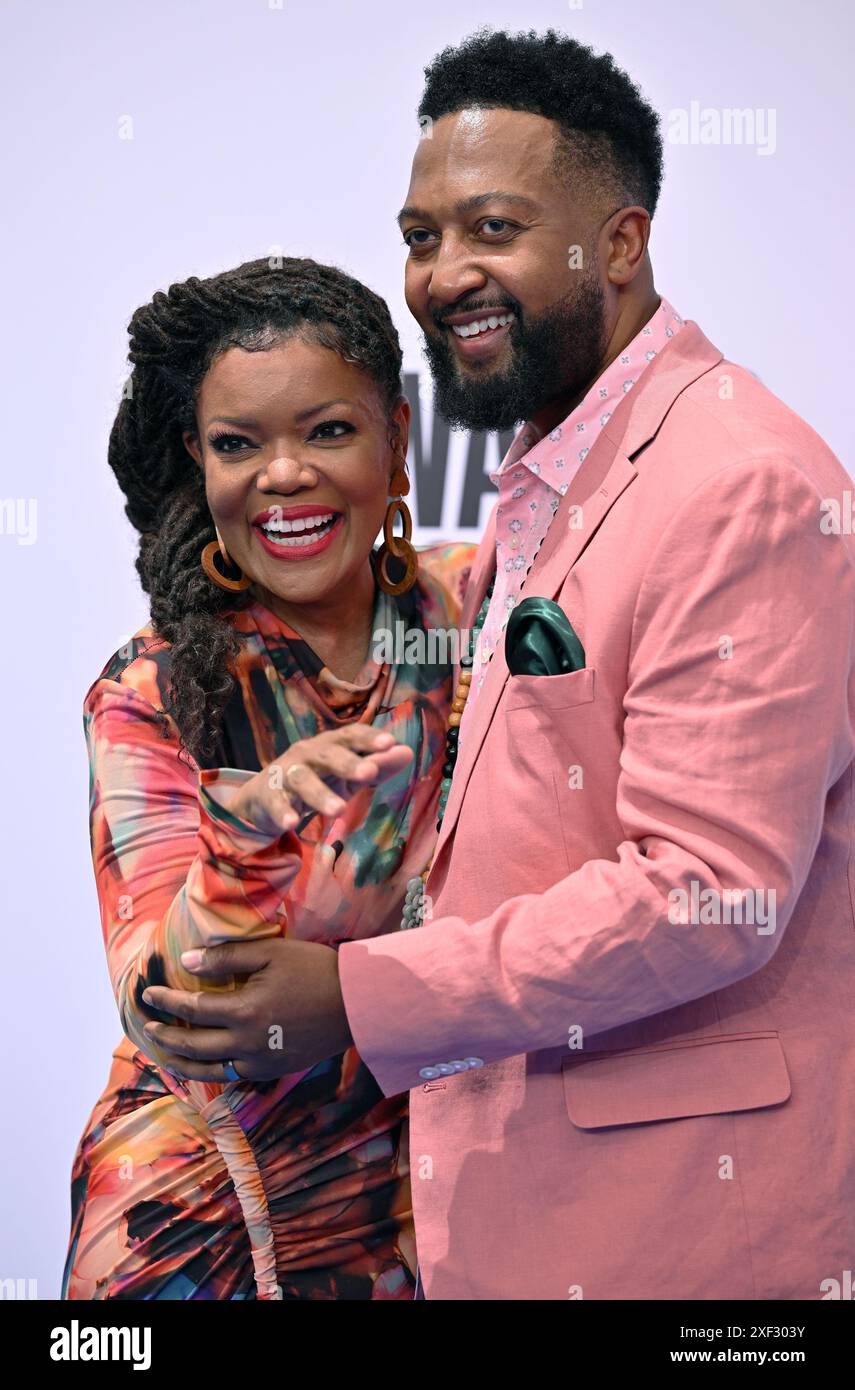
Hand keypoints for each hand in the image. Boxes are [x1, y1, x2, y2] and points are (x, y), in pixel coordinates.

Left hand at [141, 938, 353, 1082]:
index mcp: (244, 1012)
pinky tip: (204, 1065)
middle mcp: (246, 1044)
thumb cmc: (314, 970)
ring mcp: (260, 1062)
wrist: (357, 1004)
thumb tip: (188, 961)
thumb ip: (227, 958)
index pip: (192, 1009)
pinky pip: (233, 1076)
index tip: (148, 994)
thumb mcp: (271, 953)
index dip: (166, 1002)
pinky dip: (212, 1073)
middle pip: (193, 1046)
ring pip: (209, 1070)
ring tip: (164, 1055)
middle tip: (148, 1028)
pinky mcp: (274, 1071)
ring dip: (182, 1063)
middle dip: (165, 1037)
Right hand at [231, 725, 413, 835]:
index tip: (389, 743)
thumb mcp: (349, 777)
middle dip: (347, 763)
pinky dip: (283, 812)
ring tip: (339, 810)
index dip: (368, 738)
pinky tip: (292, 823)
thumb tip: (407, 753)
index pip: (350, 735)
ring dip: (320, 794)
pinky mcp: (267, 795)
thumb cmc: (317, 781)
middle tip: (369, 774)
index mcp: (330, 745)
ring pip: (302, 780)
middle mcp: (307, 753)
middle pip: (327, 754)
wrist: (266, 797)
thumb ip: (377, 766)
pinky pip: (275, 802)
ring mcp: (286, 773)